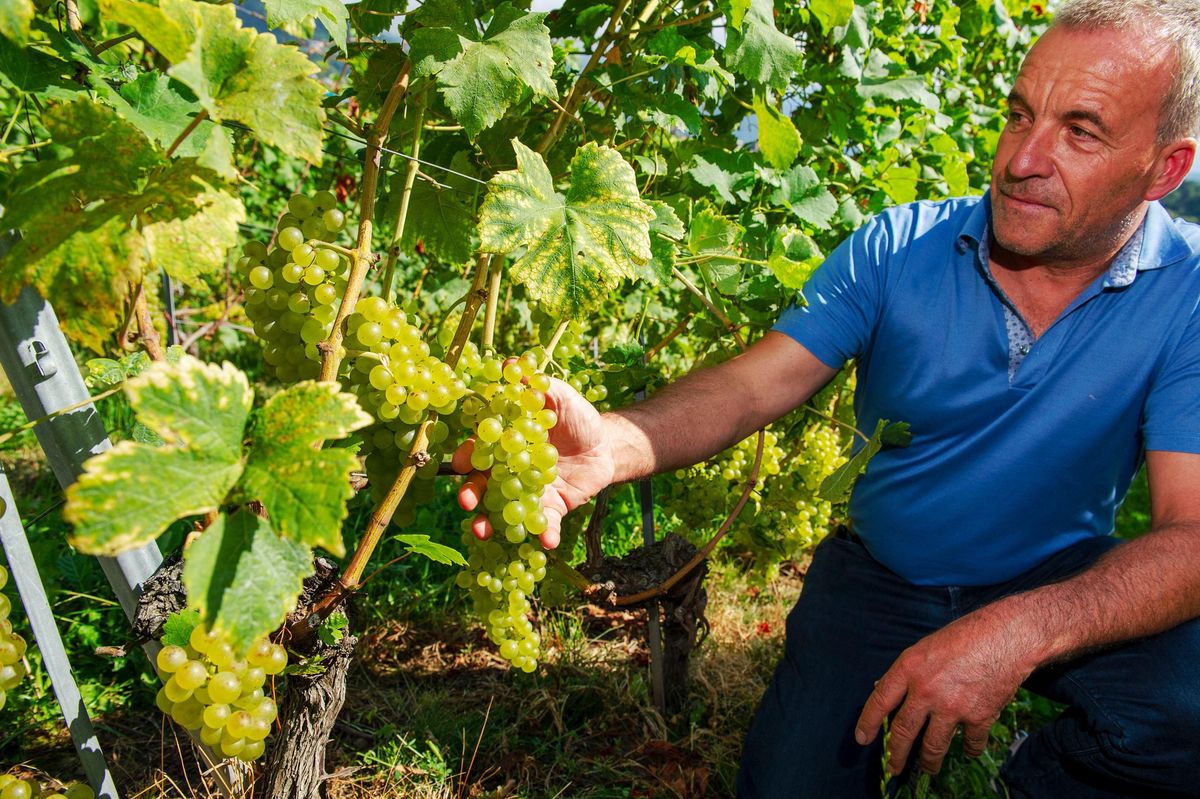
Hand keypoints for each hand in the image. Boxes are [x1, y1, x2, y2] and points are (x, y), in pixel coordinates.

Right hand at [453, 375, 614, 549]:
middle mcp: (508, 470)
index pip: (479, 449)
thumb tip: (512, 365)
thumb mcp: (561, 396)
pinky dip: (543, 534)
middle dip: (470, 493)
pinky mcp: (550, 508)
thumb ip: (538, 384)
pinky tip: (546, 542)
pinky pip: (543, 524)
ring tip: (482, 531)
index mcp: (504, 443)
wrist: (607, 444)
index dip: (467, 455)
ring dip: (489, 522)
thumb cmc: (577, 417)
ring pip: (502, 510)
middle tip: (466, 501)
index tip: (460, 462)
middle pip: (482, 484)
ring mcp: (527, 492)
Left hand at [854, 603, 1037, 775]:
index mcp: (908, 668)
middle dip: (895, 754)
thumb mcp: (925, 647)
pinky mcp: (978, 717)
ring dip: (928, 762)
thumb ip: (906, 672)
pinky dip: (970, 749)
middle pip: (903, 731)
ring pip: (933, 746)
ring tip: (927, 769)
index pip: (879, 701)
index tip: (862, 739)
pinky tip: (968, 751)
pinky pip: (970, 743)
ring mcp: (952, 707)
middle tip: (893, 768)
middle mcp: (926, 691)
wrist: (1005, 638)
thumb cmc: (964, 636)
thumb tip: (884, 689)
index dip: (868, 723)